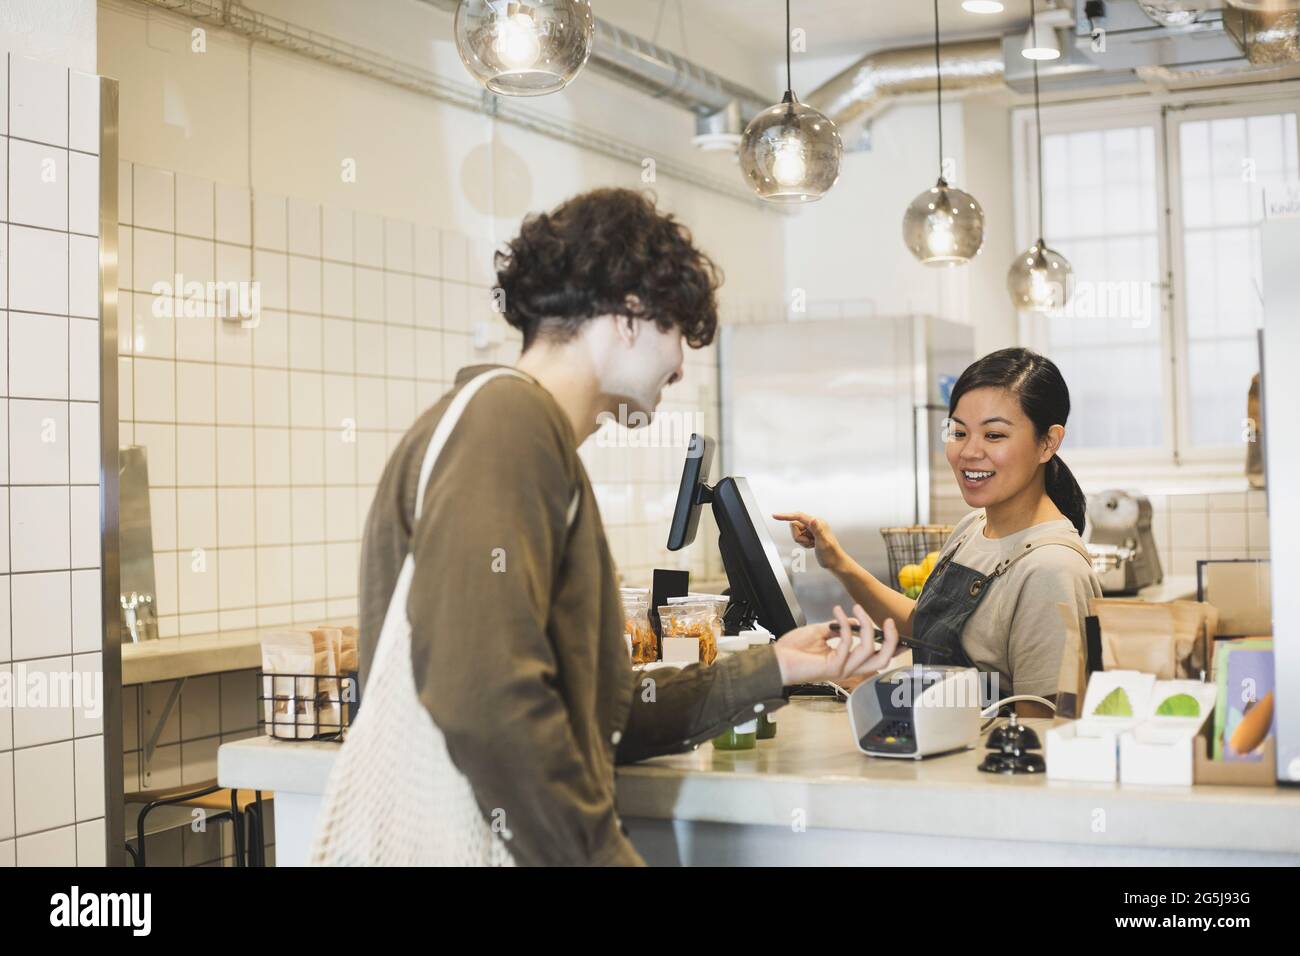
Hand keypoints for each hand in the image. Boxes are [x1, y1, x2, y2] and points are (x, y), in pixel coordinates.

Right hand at [772, 511, 847, 572]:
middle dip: (798, 537)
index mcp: (817, 522)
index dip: (786, 516)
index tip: (774, 516)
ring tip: (812, 545)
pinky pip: (799, 537)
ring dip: (801, 541)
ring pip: (796, 532)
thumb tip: (813, 519)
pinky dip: (803, 543)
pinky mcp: (810, 535)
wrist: (835, 562)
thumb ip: (817, 529)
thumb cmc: (831, 553)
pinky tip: (812, 546)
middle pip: (794, 526)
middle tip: (810, 543)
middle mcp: (814, 523)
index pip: (798, 516)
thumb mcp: (823, 542)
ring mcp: (812, 529)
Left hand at [773, 603, 900, 686]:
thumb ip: (839, 628)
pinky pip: (847, 643)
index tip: (897, 630)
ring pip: (868, 650)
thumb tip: (855, 621)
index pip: (877, 658)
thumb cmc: (793, 650)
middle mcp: (848, 668)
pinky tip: (837, 613)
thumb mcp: (819, 632)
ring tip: (857, 608)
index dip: (893, 648)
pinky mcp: (833, 667)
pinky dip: (844, 624)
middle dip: (891, 640)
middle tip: (888, 621)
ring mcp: (842, 669)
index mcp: (848, 662)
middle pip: (882, 660)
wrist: (776, 660)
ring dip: (866, 625)